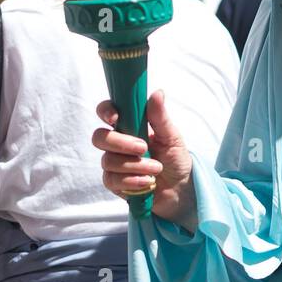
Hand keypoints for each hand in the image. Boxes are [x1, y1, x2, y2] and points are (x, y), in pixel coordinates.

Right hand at [92, 89, 194, 224]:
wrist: (181, 188)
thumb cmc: (175, 159)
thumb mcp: (171, 137)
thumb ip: (160, 117)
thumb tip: (157, 93)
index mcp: (129, 127)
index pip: (106, 113)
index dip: (105, 112)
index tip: (115, 118)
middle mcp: (117, 144)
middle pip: (99, 137)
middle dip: (120, 143)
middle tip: (143, 148)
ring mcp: (114, 164)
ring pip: (107, 160)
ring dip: (134, 165)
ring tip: (156, 168)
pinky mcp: (115, 183)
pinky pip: (112, 180)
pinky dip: (131, 181)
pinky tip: (148, 182)